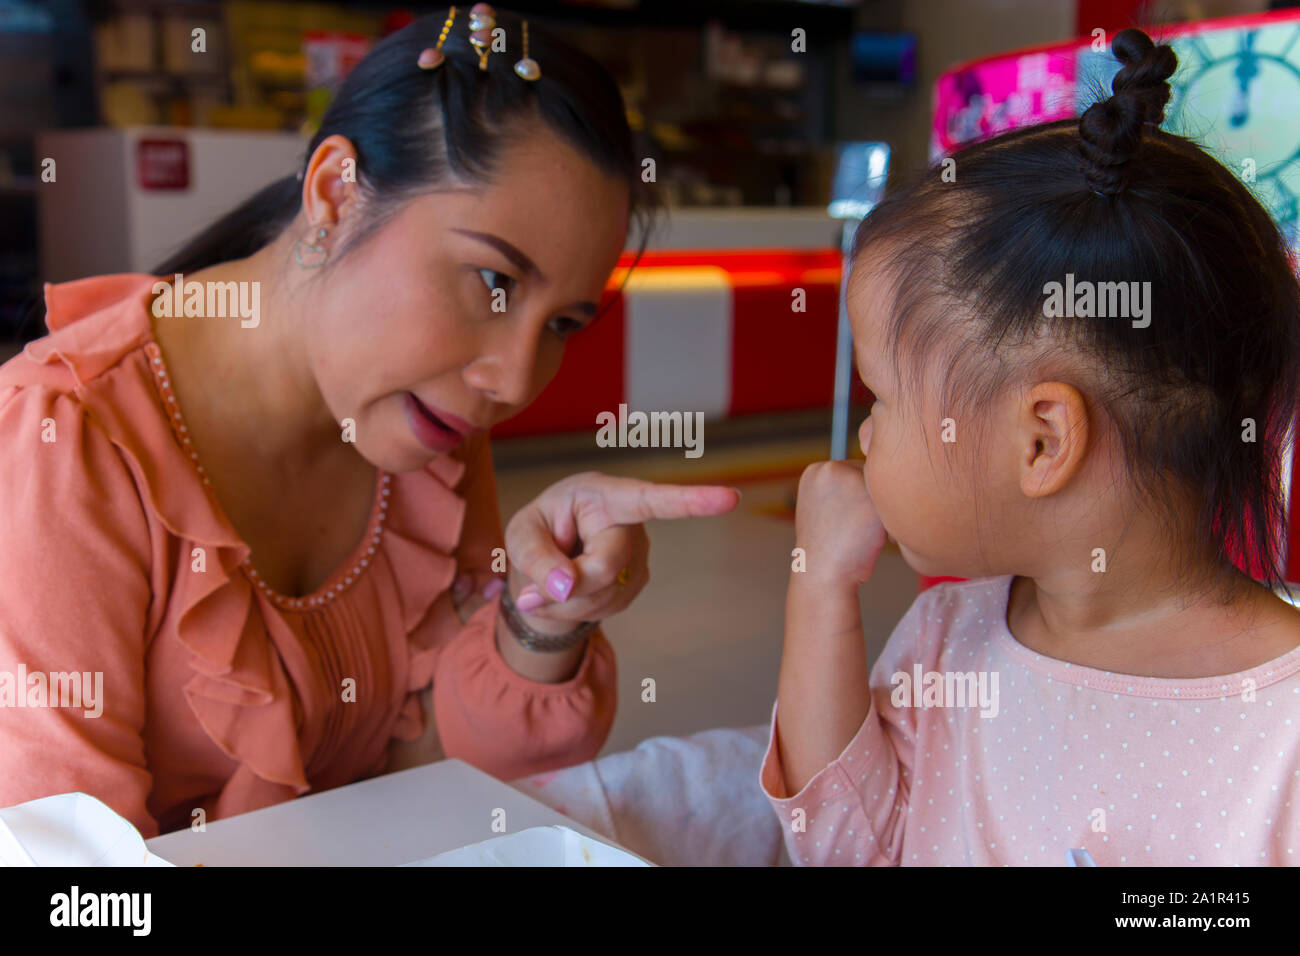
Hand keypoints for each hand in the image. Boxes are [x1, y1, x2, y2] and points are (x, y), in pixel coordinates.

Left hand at [498, 471, 740, 629]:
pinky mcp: (636, 581)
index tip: (730, 498)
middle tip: (531, 593)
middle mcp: (631, 522)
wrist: (550, 555)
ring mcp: (638, 554)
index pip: (649, 498)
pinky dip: (573, 611)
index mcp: (605, 494)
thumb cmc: (541, 529)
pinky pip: (604, 609)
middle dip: (564, 588)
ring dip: (563, 603)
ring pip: (601, 596)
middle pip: (604, 568)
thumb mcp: (522, 536)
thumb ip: (537, 557)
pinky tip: (567, 592)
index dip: (691, 500)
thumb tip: (566, 586)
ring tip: (546, 585)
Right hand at [793, 460, 886, 586]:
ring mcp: (848, 480)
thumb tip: (873, 474)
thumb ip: (841, 488)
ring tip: (870, 535)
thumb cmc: (829, 549)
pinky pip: (896, 500)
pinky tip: (880, 538)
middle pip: (870, 475)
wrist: (823, 577)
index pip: (852, 471)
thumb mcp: (824, 508)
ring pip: (884, 486)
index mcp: (814, 471)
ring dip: (885, 509)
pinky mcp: (869, 497)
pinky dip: (894, 521)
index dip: (859, 498)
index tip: (848, 523)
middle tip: (860, 531)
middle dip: (873, 501)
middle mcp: (829, 469)